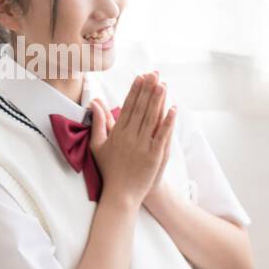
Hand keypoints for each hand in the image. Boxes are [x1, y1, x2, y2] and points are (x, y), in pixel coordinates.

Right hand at [90, 72, 175, 205]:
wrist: (121, 194)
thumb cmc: (109, 170)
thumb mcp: (98, 146)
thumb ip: (98, 123)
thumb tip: (95, 103)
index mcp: (117, 133)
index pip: (128, 107)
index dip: (135, 91)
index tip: (140, 77)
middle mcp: (129, 137)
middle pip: (140, 109)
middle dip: (147, 90)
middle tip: (154, 74)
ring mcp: (142, 146)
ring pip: (151, 119)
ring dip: (158, 100)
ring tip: (163, 84)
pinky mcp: (154, 156)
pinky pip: (162, 135)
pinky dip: (168, 122)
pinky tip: (173, 109)